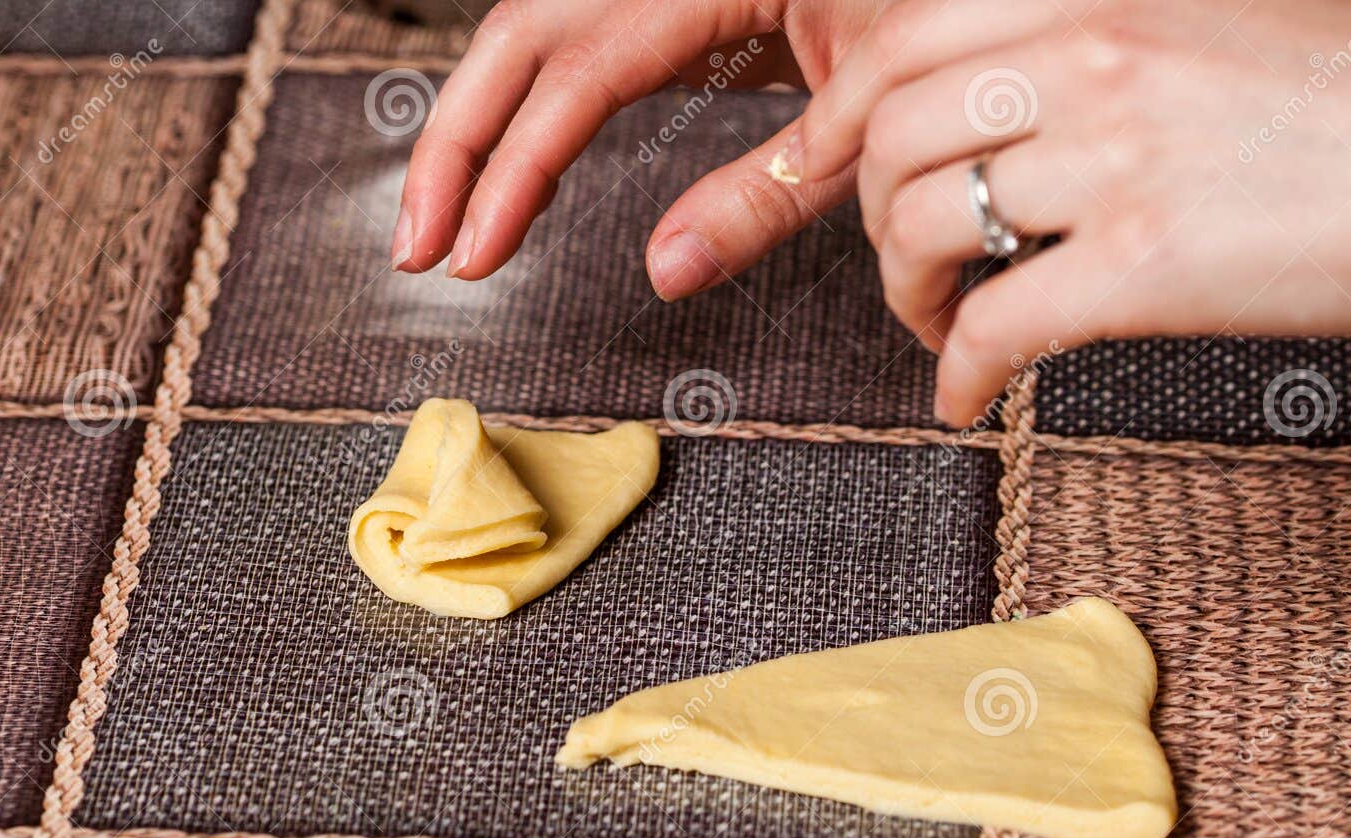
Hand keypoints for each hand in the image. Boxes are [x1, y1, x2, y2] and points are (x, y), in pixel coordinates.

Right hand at [391, 0, 890, 300]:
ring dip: (481, 124)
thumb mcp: (871, 122)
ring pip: (537, 28)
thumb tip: (663, 273)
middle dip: (457, 140)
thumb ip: (767, 194)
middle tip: (418, 246)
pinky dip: (538, 110)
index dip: (512, 166)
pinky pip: (581, 42)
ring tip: (449, 224)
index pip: (579, 69)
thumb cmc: (955, 27)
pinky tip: (522, 178)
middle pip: (524, 29)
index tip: (472, 253)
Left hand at [790, 0, 1350, 423]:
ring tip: (933, 323)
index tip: (818, 163)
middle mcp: (1096, 56)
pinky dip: (956, 373)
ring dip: (901, 295)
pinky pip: (990, 326)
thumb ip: (1072, 41)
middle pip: (890, 139)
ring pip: (918, 227)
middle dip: (864, 213)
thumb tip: (967, 104)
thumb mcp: (1194, 23)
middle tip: (898, 256)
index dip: (836, 112)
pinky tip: (966, 393)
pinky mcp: (1143, 263)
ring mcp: (1116, 158)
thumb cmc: (1325, 102)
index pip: (904, 37)